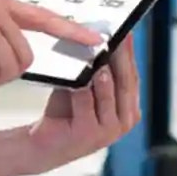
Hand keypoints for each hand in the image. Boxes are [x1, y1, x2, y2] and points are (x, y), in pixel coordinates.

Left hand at [23, 35, 140, 173]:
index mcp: (129, 109)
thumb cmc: (68, 112)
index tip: (125, 32)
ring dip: (103, 71)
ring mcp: (108, 130)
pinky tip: (79, 75)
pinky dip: (82, 87)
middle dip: (119, 56)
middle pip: (124, 82)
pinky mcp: (88, 134)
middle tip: (113, 36)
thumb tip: (100, 39)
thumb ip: (98, 70)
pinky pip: (85, 102)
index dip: (129, 53)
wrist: (45, 143)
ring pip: (107, 92)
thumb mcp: (87, 88)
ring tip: (99, 53)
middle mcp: (124, 121)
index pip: (132, 75)